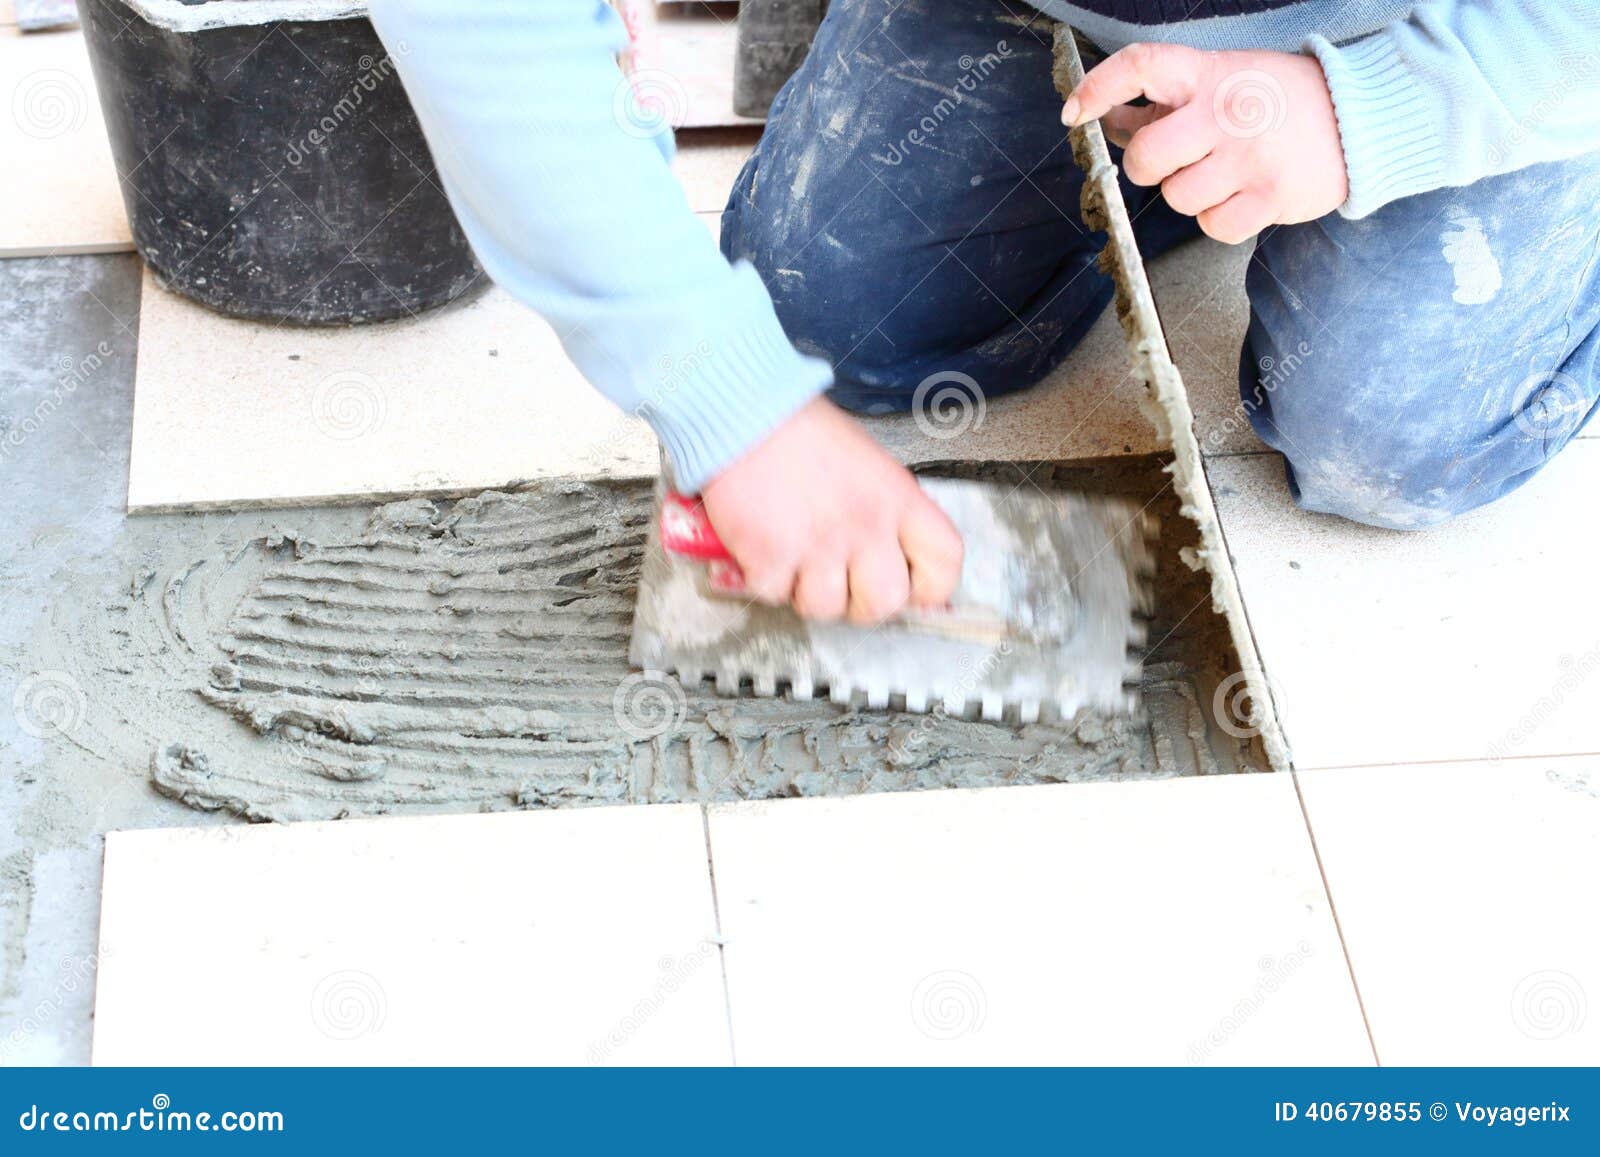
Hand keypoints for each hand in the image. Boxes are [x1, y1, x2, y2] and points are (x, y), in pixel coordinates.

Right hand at [700, 397, 962, 623]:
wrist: (746, 415)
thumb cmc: (803, 434)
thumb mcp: (869, 464)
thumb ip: (888, 511)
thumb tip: (893, 556)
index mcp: (898, 498)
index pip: (944, 561)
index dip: (932, 589)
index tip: (914, 591)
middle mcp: (865, 525)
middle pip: (886, 601)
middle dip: (864, 605)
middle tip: (845, 587)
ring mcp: (818, 544)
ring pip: (825, 608)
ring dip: (807, 593)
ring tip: (796, 562)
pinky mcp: (770, 556)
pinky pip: (774, 595)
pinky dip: (764, 580)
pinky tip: (763, 549)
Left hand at [1062, 43, 1348, 242]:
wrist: (1361, 118)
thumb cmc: (1281, 99)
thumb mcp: (1226, 78)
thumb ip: (1168, 101)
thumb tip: (1111, 120)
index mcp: (1210, 74)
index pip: (1141, 65)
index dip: (1098, 88)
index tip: (1075, 112)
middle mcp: (1226, 112)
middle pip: (1145, 157)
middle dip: (1147, 167)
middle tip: (1172, 160)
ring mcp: (1248, 156)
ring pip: (1177, 197)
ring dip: (1189, 194)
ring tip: (1222, 173)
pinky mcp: (1269, 196)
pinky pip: (1212, 226)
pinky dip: (1218, 219)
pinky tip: (1241, 195)